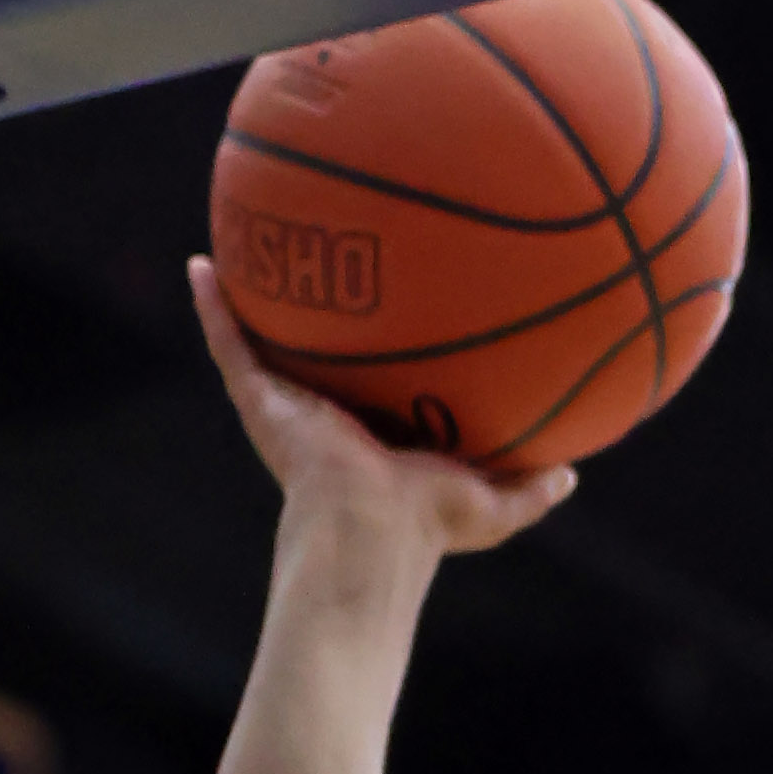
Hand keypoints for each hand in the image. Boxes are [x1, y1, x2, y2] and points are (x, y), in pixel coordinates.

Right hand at [188, 259, 574, 569]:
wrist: (372, 535)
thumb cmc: (429, 527)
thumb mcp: (494, 505)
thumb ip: (532, 489)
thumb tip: (572, 473)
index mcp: (379, 432)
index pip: (381, 378)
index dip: (385, 343)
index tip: (393, 299)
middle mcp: (333, 414)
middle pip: (324, 350)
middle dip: (322, 307)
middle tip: (324, 246)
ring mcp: (292, 406)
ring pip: (268, 339)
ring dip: (255, 294)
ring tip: (246, 239)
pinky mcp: (262, 403)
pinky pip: (230, 345)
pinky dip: (213, 306)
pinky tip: (200, 264)